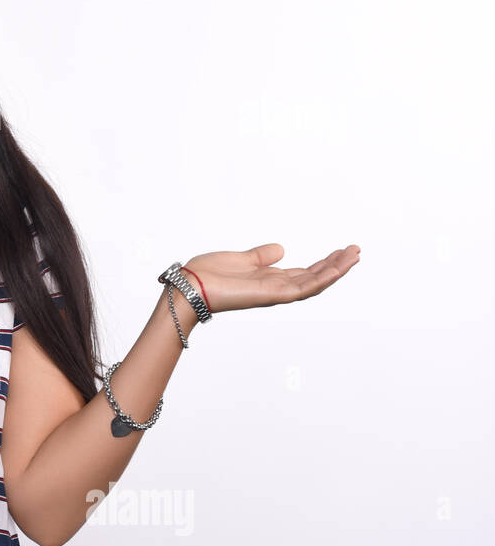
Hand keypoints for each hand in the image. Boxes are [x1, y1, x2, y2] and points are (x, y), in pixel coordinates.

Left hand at [182, 243, 359, 313]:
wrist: (190, 286)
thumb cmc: (207, 275)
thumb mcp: (241, 259)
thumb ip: (261, 256)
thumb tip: (280, 249)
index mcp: (269, 279)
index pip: (303, 273)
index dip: (323, 263)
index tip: (341, 251)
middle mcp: (275, 288)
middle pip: (314, 278)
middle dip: (336, 265)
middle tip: (356, 250)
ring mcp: (275, 294)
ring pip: (314, 283)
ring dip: (336, 270)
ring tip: (355, 255)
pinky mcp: (272, 296)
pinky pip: (303, 289)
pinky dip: (321, 279)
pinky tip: (336, 268)